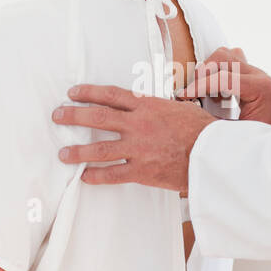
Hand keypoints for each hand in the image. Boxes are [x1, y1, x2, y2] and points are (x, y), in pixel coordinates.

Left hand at [52, 85, 215, 190]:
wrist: (213, 155)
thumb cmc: (202, 131)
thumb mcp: (180, 108)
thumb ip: (159, 108)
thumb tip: (149, 106)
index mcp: (147, 106)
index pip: (111, 95)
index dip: (89, 92)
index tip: (73, 92)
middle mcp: (138, 125)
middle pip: (98, 117)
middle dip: (74, 115)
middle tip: (58, 115)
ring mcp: (138, 148)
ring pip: (99, 148)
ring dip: (78, 151)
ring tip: (63, 153)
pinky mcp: (142, 171)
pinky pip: (113, 174)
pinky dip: (96, 176)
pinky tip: (84, 177)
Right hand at [175, 46, 270, 127]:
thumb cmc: (268, 131)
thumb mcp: (243, 133)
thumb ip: (219, 123)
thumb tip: (192, 116)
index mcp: (259, 88)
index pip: (223, 78)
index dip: (200, 86)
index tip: (184, 96)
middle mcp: (257, 74)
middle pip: (222, 57)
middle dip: (203, 74)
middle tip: (194, 94)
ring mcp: (254, 70)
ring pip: (224, 54)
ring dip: (209, 69)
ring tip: (206, 91)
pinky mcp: (249, 71)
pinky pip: (229, 59)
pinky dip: (217, 69)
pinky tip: (216, 87)